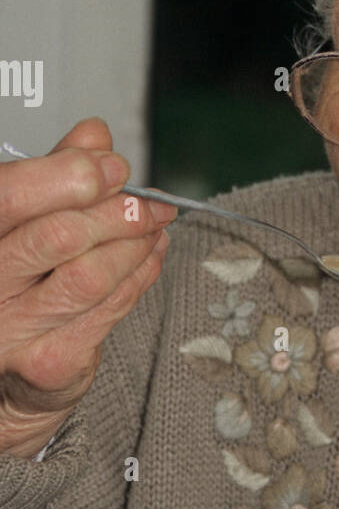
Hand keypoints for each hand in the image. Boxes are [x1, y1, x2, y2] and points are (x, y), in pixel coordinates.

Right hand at [0, 118, 175, 456]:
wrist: (6, 374)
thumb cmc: (16, 284)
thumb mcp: (25, 221)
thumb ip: (56, 176)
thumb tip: (94, 135)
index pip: (9, 196)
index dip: (69, 174)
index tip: (112, 165)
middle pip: (56, 236)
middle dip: (114, 211)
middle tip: (146, 202)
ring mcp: (12, 329)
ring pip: (90, 275)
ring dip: (135, 243)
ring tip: (155, 224)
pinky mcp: (49, 361)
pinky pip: (110, 309)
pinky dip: (141, 274)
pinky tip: (150, 255)